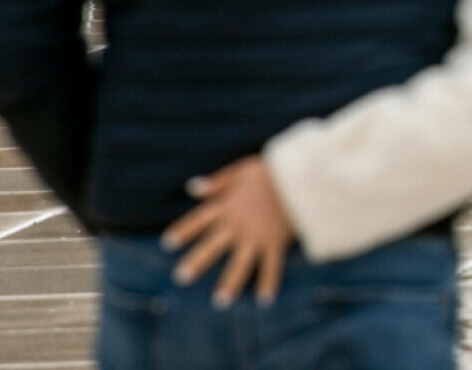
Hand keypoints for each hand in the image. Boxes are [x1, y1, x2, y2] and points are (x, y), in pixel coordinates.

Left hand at [161, 157, 292, 307]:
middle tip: (181, 277)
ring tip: (220, 302)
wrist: (303, 176)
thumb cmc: (274, 170)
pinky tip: (265, 301)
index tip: (168, 244)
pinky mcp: (276, 243)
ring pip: (240, 263)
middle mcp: (239, 225)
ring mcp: (257, 236)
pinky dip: (269, 283)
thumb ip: (219, 181)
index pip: (200, 219)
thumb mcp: (242, 170)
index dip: (184, 231)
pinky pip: (272, 266)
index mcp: (228, 206)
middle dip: (197, 261)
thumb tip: (193, 187)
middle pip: (213, 245)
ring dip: (230, 283)